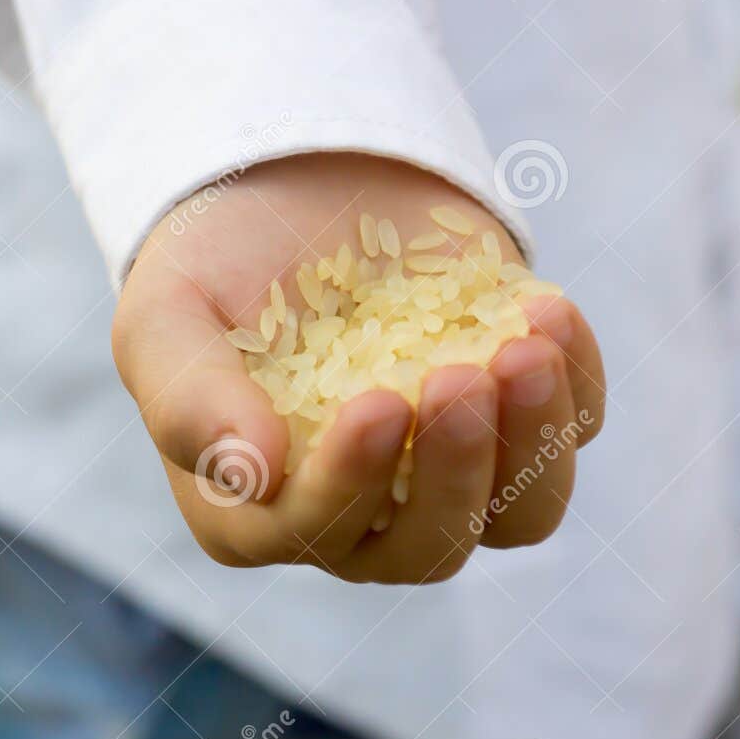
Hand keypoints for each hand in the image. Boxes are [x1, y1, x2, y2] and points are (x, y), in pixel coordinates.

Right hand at [111, 152, 605, 582]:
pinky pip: (572, 430)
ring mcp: (452, 467)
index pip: (316, 536)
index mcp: (264, 514)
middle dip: (456, 472)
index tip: (379, 401)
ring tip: (526, 350)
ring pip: (522, 515)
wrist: (296, 190)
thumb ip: (187, 400)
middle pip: (432, 548)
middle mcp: (366, 514)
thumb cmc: (214, 265)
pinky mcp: (518, 412)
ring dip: (535, 445)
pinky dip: (574, 382)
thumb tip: (252, 477)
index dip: (352, 486)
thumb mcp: (165, 316)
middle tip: (462, 375)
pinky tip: (543, 311)